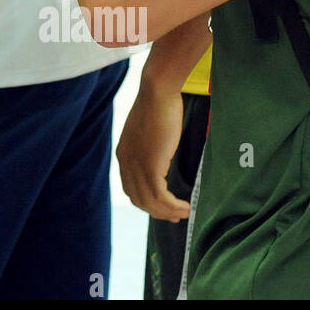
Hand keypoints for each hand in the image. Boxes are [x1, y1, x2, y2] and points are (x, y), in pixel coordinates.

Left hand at [116, 79, 189, 221]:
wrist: (157, 92)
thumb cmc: (159, 105)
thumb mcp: (150, 130)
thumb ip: (151, 146)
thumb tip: (161, 155)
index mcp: (124, 155)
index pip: (131, 189)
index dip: (147, 203)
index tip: (164, 208)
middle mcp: (126, 162)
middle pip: (139, 199)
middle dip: (158, 212)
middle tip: (176, 216)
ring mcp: (136, 165)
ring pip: (150, 201)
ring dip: (168, 212)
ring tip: (185, 213)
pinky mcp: (150, 165)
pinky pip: (160, 196)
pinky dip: (173, 206)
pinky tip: (186, 207)